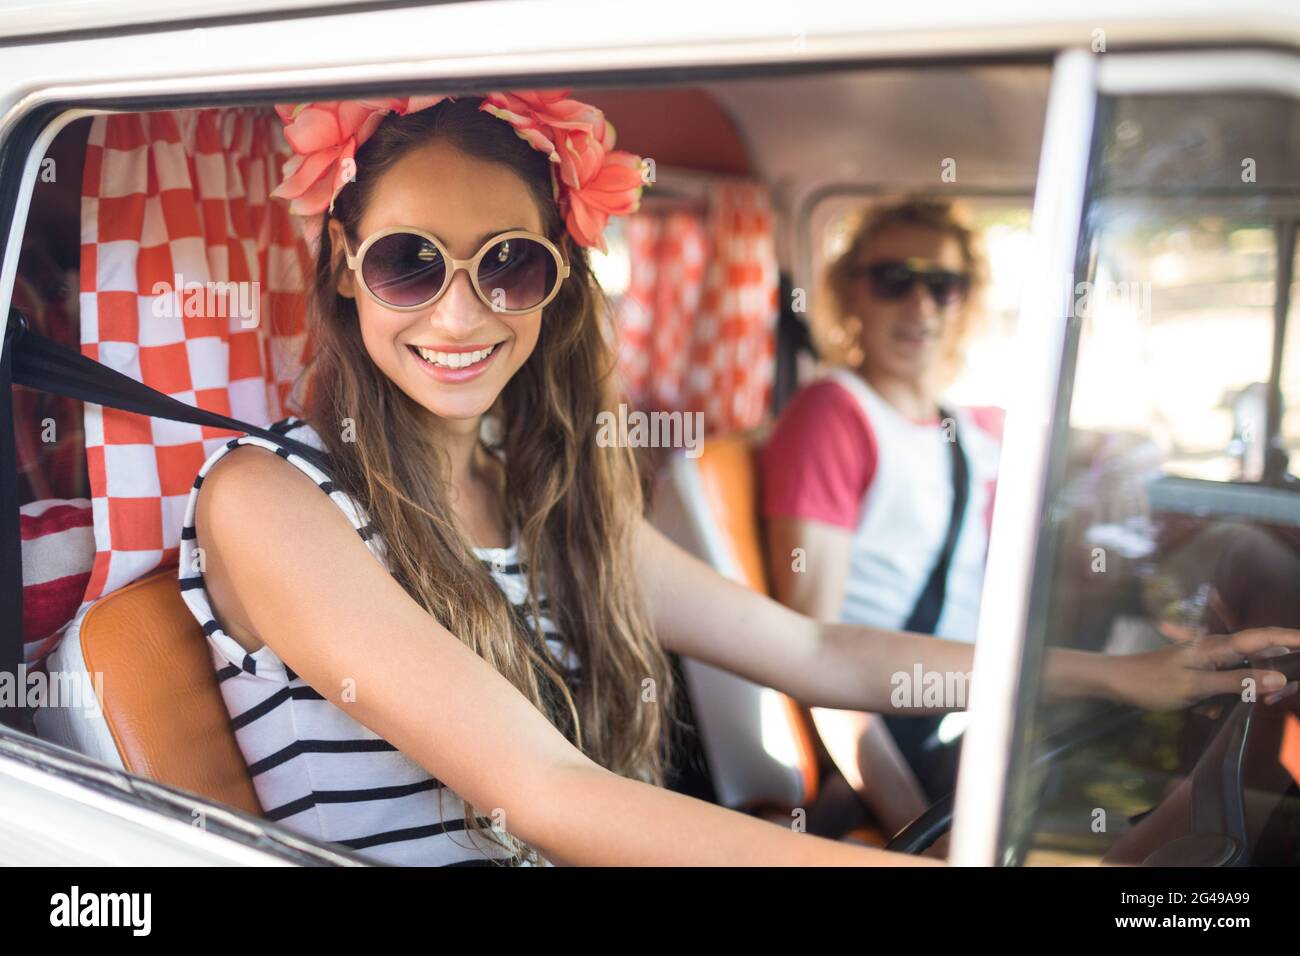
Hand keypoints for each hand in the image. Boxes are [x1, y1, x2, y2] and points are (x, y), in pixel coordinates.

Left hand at [1105, 627, 1299, 710]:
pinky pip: (1223, 687)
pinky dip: (1221, 700)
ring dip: (1244, 693)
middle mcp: (1216, 649)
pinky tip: (1203, 711)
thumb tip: (1280, 679)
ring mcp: (1208, 662)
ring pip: (1242, 676)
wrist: (1117, 683)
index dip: (1292, 639)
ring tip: (1227, 708)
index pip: (1264, 638)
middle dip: (1272, 678)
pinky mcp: (1200, 675)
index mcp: (1218, 646)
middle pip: (1260, 657)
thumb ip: (1239, 682)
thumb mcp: (1198, 686)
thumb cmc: (1153, 682)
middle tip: (1274, 700)